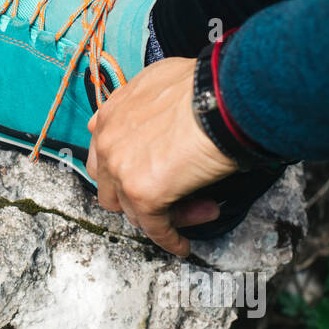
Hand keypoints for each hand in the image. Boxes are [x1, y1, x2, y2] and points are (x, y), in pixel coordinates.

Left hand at [86, 57, 236, 255]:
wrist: (222, 100)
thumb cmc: (205, 89)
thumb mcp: (163, 84)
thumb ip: (150, 106)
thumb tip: (165, 117)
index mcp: (110, 115)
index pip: (106, 153)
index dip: (129, 167)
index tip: (154, 171)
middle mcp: (108, 142)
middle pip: (111, 185)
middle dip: (139, 193)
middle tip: (174, 191)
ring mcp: (121, 169)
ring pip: (132, 209)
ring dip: (163, 213)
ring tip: (199, 209)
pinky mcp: (143, 193)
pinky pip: (154, 227)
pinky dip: (169, 238)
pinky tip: (182, 244)